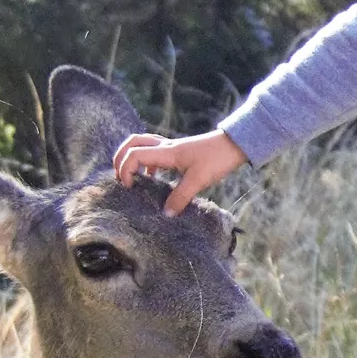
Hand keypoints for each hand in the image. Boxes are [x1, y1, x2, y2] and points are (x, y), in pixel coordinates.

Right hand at [111, 128, 247, 213]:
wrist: (235, 144)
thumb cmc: (217, 159)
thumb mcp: (199, 180)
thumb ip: (181, 197)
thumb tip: (166, 214)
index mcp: (166, 152)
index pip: (134, 155)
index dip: (125, 170)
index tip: (129, 188)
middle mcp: (166, 147)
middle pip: (132, 143)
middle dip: (120, 158)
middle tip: (121, 178)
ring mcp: (172, 147)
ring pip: (142, 144)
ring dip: (133, 158)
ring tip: (133, 178)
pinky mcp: (179, 151)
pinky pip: (155, 152)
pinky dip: (148, 163)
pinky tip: (155, 179)